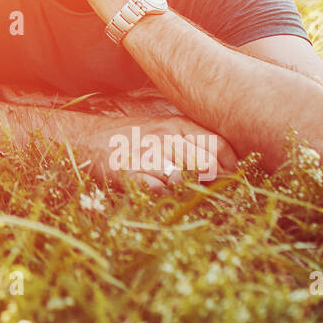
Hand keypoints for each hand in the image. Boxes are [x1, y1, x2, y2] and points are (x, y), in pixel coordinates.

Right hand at [73, 114, 238, 189]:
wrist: (89, 140)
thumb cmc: (134, 139)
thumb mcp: (166, 130)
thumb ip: (194, 142)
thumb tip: (229, 166)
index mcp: (178, 125)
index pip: (218, 145)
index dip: (231, 166)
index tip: (233, 179)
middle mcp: (164, 137)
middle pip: (206, 164)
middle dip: (214, 183)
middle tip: (213, 194)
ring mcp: (146, 154)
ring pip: (183, 177)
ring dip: (189, 191)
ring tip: (188, 196)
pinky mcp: (128, 173)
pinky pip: (156, 189)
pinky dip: (163, 196)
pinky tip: (162, 195)